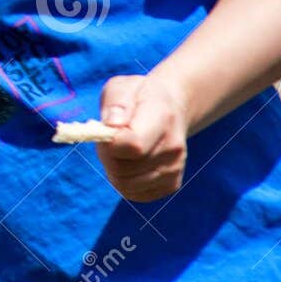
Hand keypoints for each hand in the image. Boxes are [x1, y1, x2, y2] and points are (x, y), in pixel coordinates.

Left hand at [96, 74, 189, 201]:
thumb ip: (116, 104)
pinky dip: (123, 181)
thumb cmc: (139, 96)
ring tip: (119, 149)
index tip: (106, 129)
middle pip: (124, 170)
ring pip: (126, 185)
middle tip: (109, 138)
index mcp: (162, 119)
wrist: (172, 107)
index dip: (109, 143)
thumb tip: (112, 127)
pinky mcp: (171, 185)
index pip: (133, 146)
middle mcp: (173, 149)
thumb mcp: (122, 87)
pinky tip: (128, 162)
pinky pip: (134, 194)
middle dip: (107, 156)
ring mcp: (174, 169)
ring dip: (113, 169)